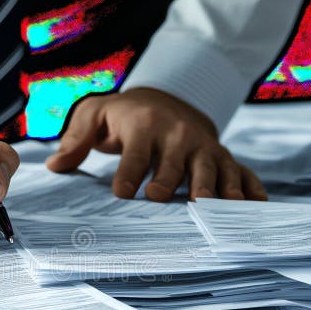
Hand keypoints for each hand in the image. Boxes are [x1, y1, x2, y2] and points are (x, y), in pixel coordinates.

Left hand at [46, 88, 266, 201]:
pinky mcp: (223, 157)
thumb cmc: (124, 116)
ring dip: (218, 188)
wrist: (167, 99)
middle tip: (166, 199)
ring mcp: (205, 147)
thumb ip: (75, 139)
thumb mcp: (95, 116)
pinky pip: (242, 172)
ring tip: (220, 209)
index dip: (130, 172)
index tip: (124, 194)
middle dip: (173, 180)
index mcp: (145, 126)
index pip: (137, 151)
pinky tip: (256, 210)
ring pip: (214, 168)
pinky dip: (251, 190)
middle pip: (178, 161)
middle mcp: (179, 136)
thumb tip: (54, 166)